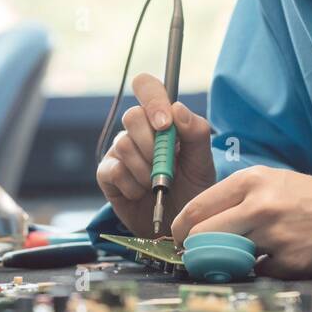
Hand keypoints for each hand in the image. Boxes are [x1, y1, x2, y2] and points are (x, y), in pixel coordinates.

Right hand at [96, 73, 216, 236]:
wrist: (178, 224)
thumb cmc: (192, 189)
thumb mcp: (203, 162)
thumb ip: (196, 133)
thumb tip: (177, 108)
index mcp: (162, 120)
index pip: (147, 86)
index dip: (153, 99)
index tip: (165, 125)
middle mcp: (138, 131)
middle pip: (132, 115)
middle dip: (153, 144)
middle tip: (166, 166)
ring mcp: (121, 151)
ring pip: (124, 144)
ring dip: (146, 170)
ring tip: (157, 185)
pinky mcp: (108, 174)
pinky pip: (113, 170)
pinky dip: (132, 185)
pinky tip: (142, 193)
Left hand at [171, 165, 311, 278]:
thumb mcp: (273, 181)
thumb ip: (237, 198)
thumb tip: (200, 223)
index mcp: (252, 181)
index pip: (196, 208)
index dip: (180, 229)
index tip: (179, 239)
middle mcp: (260, 205)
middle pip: (203, 235)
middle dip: (195, 249)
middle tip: (197, 255)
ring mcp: (274, 235)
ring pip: (226, 256)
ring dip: (227, 261)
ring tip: (239, 256)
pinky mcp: (289, 261)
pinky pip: (257, 273)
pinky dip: (260, 270)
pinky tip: (275, 260)